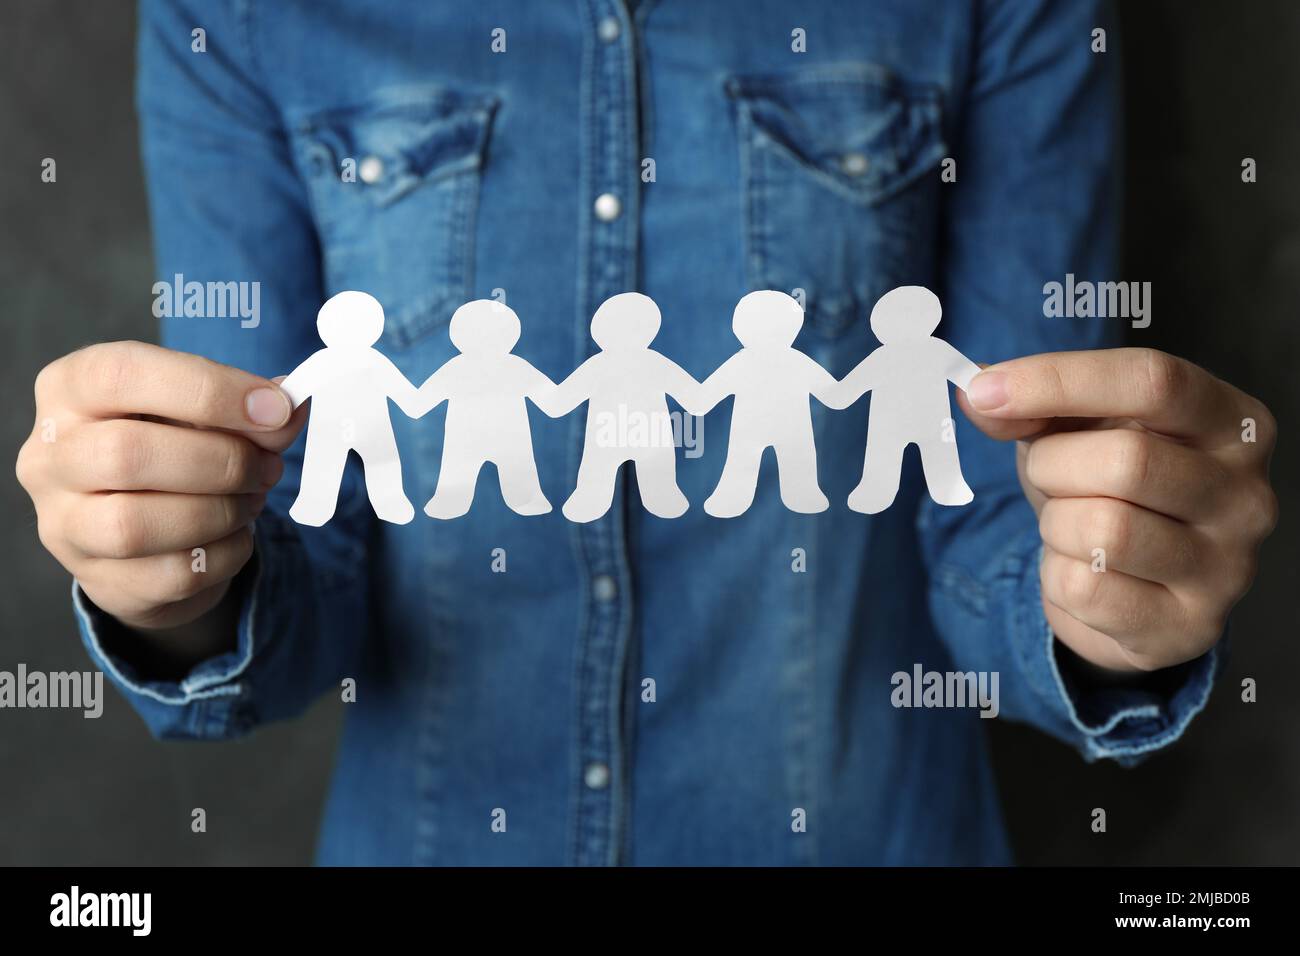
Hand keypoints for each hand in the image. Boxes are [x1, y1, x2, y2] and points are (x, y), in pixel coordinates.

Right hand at [16, 341, 305, 631]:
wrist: (152, 530)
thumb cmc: (177, 448)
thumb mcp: (210, 413)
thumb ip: (251, 408)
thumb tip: (291, 409)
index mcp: (70, 388)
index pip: (122, 374)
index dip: (209, 390)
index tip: (275, 408)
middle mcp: (50, 455)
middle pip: (127, 454)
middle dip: (222, 461)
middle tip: (268, 467)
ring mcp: (63, 523)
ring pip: (135, 524)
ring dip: (220, 511)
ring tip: (251, 499)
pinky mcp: (98, 579)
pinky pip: (170, 574)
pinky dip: (224, 554)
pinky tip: (235, 535)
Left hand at [959, 348, 1277, 673]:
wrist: (1133, 589)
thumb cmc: (1109, 490)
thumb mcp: (1075, 431)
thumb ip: (1031, 406)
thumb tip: (980, 395)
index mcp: (1233, 423)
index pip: (1153, 381)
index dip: (1060, 380)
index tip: (984, 390)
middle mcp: (1246, 494)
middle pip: (1127, 460)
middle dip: (1054, 466)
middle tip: (1048, 476)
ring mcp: (1226, 566)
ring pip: (1103, 530)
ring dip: (1057, 525)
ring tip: (1071, 526)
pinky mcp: (1189, 627)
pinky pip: (1086, 590)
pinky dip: (1058, 577)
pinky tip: (1081, 570)